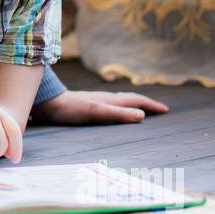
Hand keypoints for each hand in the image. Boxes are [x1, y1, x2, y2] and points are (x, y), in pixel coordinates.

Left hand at [32, 90, 168, 124]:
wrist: (49, 103)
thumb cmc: (72, 109)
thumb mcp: (97, 113)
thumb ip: (118, 114)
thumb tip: (142, 115)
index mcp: (111, 100)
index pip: (136, 100)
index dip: (151, 105)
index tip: (165, 110)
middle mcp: (106, 98)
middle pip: (130, 99)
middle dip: (146, 103)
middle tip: (159, 110)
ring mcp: (97, 100)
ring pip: (120, 101)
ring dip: (133, 104)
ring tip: (141, 110)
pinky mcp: (88, 105)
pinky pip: (110, 105)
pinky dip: (119, 108)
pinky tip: (113, 112)